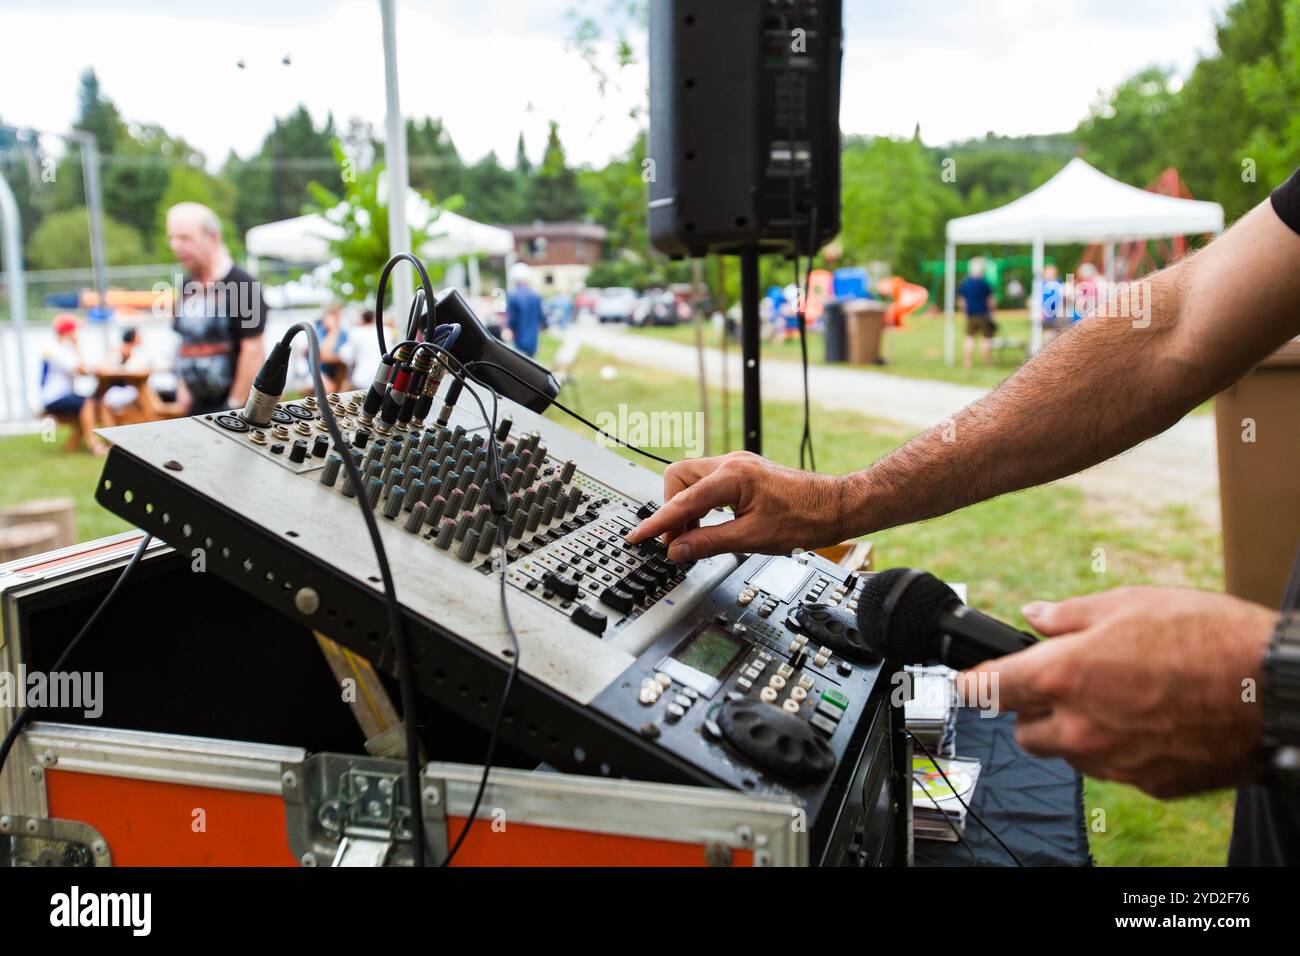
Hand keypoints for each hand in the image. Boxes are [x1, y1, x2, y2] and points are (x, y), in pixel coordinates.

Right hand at [625, 451, 847, 561]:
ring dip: (686, 509)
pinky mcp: (744, 472)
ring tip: (695, 538)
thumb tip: (677, 550)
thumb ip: (708, 543)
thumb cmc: (806, 519)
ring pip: (691, 479)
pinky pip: (708, 483)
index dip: (657, 523)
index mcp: (732, 476)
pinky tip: (710, 525)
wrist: (837, 506)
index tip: (638, 537)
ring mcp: (737, 465)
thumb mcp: (753, 539)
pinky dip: (702, 505)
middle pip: (677, 478)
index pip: (681, 501)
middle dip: (671, 509)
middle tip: (677, 541)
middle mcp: (731, 463)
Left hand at [960, 587, 1276, 798]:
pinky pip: (1113, 768)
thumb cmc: (1206, 638)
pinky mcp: (1148, 783)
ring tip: (1118, 695)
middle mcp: (1079, 727)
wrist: (1274, 689)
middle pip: (1024, 731)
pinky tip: (1151, 720)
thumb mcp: (1127, 604)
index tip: (966, 682)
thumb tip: (1034, 616)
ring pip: (1068, 753)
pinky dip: (1119, 748)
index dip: (972, 683)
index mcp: (1061, 677)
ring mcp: (1112, 761)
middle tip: (1063, 682)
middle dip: (1033, 709)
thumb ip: (1068, 615)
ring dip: (1075, 730)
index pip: (987, 690)